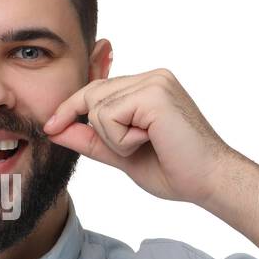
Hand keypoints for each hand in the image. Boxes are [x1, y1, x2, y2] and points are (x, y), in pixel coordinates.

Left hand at [42, 68, 234, 204]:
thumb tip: (55, 131)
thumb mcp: (121, 154)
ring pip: (98, 109)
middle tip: (132, 148)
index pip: (96, 89)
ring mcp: (154, 82)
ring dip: (115, 139)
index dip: (71, 108)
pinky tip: (150, 141)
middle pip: (92, 95)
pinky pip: (109, 116)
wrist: (208, 181)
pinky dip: (122, 139)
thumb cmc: (174, 169)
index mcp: (148, 86)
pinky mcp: (154, 94)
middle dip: (99, 130)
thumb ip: (91, 139)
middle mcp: (152, 77)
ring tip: (147, 144)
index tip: (50, 126)